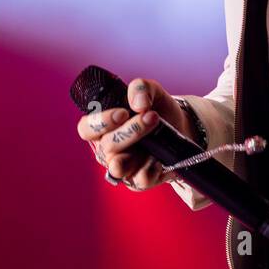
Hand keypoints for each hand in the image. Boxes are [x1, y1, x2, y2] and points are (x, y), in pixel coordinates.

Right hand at [76, 77, 195, 191]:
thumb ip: (140, 87)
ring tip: (156, 138)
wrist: (182, 126)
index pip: (86, 129)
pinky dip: (152, 168)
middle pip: (107, 146)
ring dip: (138, 152)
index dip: (100, 122)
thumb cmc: (156, 108)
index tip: (123, 113)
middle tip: (152, 116)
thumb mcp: (151, 91)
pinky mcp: (139, 181)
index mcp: (103, 128)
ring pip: (119, 167)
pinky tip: (161, 158)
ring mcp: (123, 167)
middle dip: (131, 131)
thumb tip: (138, 104)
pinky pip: (140, 180)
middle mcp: (108, 150)